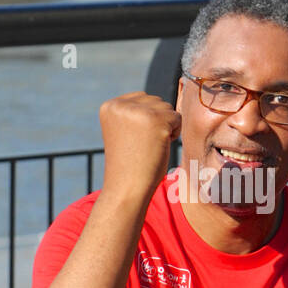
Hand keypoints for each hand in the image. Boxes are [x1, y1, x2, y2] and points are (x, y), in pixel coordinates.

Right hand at [99, 92, 181, 206]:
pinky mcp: (156, 120)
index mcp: (110, 106)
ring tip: (149, 147)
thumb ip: (135, 112)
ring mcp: (138, 111)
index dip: (145, 120)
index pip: (141, 98)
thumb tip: (162, 103)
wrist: (126, 188)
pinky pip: (178, 118)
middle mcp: (121, 105)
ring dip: (166, 127)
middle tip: (142, 145)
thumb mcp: (124, 130)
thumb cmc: (129, 164)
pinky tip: (159, 147)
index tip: (134, 140)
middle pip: (155, 101)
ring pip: (167, 108)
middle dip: (156, 122)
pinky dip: (174, 134)